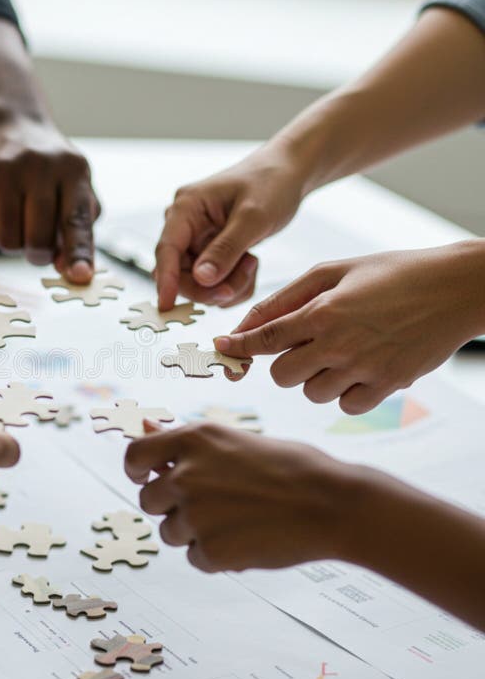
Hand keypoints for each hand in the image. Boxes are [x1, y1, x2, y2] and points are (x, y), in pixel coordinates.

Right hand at [0, 117, 99, 282]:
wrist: (12, 128)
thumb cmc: (52, 173)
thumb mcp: (77, 191)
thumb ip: (80, 232)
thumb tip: (69, 270)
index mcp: (73, 171)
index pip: (77, 221)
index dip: (79, 253)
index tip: (79, 277)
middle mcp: (39, 166)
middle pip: (38, 239)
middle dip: (39, 255)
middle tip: (39, 247)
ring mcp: (4, 170)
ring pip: (8, 241)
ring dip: (14, 247)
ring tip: (19, 227)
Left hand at [125, 421, 381, 571]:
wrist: (332, 503)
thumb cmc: (290, 466)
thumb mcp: (234, 440)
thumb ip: (187, 442)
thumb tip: (145, 428)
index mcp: (193, 439)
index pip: (134, 455)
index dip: (137, 471)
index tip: (146, 479)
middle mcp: (186, 474)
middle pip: (148, 500)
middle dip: (170, 507)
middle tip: (210, 506)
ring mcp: (195, 514)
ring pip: (170, 533)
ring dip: (195, 532)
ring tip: (238, 521)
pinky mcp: (211, 551)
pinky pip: (196, 558)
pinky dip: (217, 556)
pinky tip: (248, 540)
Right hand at [155, 145, 305, 309]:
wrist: (288, 174)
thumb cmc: (271, 183)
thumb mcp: (253, 217)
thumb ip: (226, 250)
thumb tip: (201, 279)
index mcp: (186, 207)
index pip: (167, 249)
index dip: (166, 280)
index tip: (167, 306)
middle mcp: (184, 224)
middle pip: (180, 273)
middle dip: (210, 287)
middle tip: (239, 285)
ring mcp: (195, 240)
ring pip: (198, 283)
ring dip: (227, 285)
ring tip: (252, 264)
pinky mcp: (208, 252)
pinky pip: (212, 282)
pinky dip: (233, 283)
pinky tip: (249, 265)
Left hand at [217, 242, 484, 413]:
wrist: (456, 287)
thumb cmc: (390, 273)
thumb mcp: (333, 271)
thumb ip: (286, 298)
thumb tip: (246, 323)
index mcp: (323, 312)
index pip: (265, 338)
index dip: (238, 347)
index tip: (222, 349)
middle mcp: (340, 344)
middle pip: (282, 375)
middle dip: (283, 362)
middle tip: (302, 345)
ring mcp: (365, 369)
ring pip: (312, 393)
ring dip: (315, 376)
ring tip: (339, 351)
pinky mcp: (388, 386)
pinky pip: (345, 406)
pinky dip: (344, 393)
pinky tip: (357, 369)